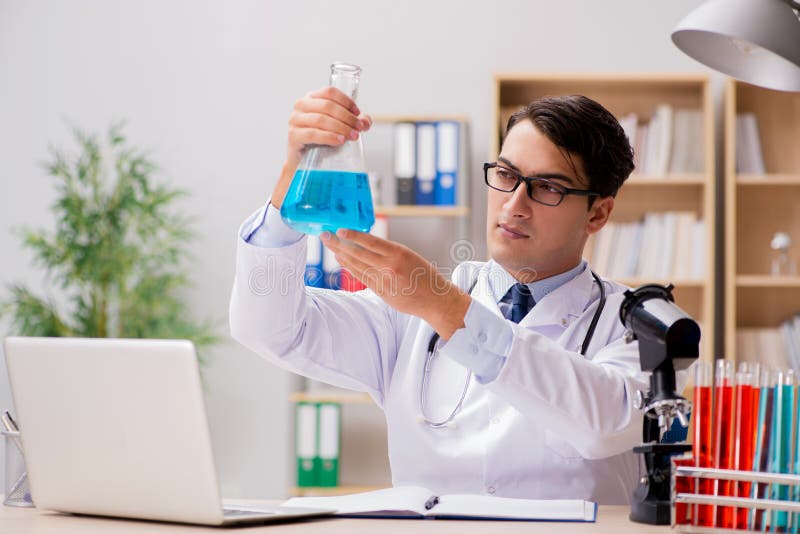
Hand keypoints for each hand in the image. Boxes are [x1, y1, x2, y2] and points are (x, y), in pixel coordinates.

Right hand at [272, 87, 371, 207]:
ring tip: (353, 136)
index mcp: (312, 98)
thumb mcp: (338, 127)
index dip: (346, 101)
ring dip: (340, 127)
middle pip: (327, 106)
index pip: (330, 92)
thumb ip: (353, 122)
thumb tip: (366, 122)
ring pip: (321, 119)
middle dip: (347, 117)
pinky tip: (340, 141)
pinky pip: (312, 134)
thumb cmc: (321, 140)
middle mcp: (301, 105)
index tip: (358, 113)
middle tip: (359, 128)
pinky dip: (328, 137)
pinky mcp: (293, 135)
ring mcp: (295, 120)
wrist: (303, 160)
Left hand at [321, 229, 470, 339]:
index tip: (340, 230)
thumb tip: (366, 245)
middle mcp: (389, 266)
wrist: (435, 300)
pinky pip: (361, 277)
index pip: (371, 242)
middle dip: (338, 244)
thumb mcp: (410, 256)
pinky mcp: (381, 292)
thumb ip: (389, 252)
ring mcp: (384, 281)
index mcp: (399, 253)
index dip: (353, 236)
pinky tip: (343, 261)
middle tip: (325, 236)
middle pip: (358, 254)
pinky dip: (350, 268)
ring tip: (331, 247)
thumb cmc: (424, 275)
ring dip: (341, 256)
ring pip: (357, 266)